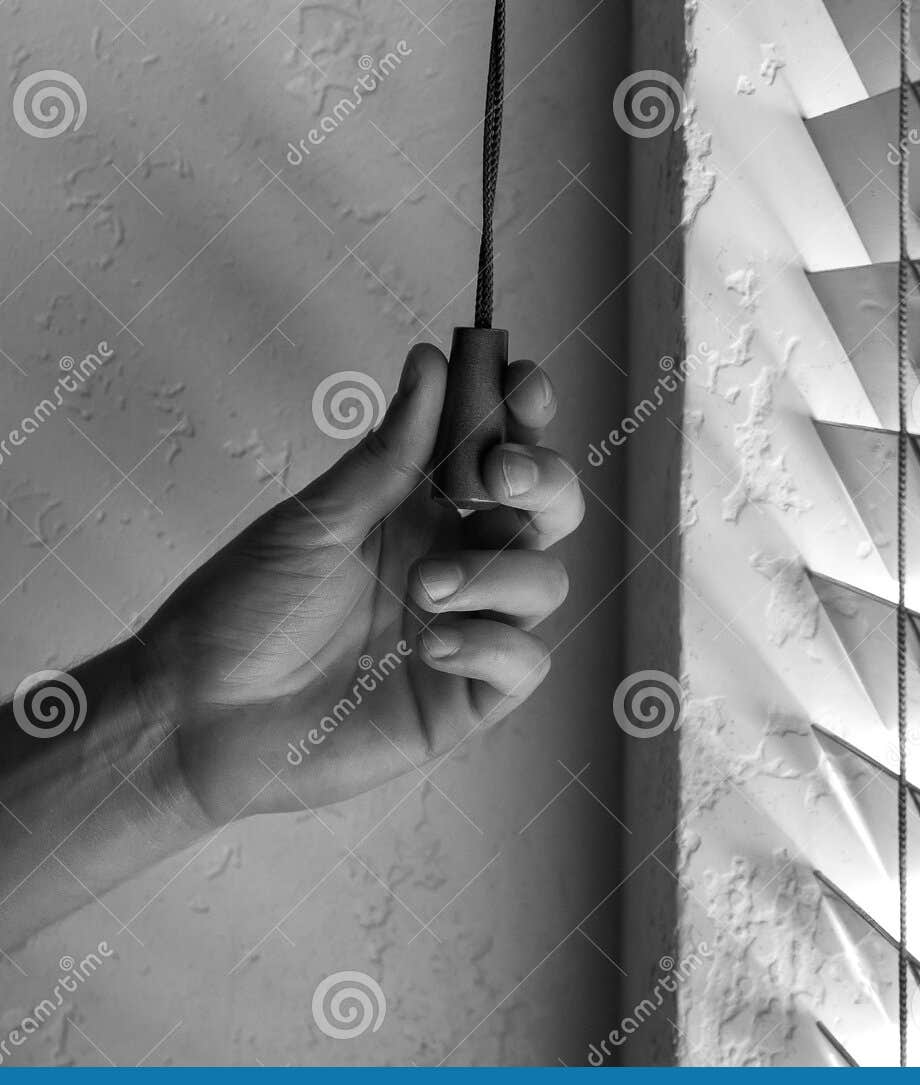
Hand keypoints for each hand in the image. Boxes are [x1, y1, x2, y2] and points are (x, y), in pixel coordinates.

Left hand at [145, 343, 583, 823]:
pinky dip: (491, 645)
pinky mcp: (468, 698)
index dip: (526, 414)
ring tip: (426, 587)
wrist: (198, 714)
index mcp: (423, 511)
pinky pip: (525, 661)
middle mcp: (458, 562)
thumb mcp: (314, 520)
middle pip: (548, 511)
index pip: (501, 450)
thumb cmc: (241, 612)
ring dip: (498, 572)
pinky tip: (432, 649)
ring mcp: (470, 629)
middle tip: (497, 477)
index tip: (520, 387)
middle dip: (543, 481)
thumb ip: (388, 454)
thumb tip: (430, 363)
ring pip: (545, 582)